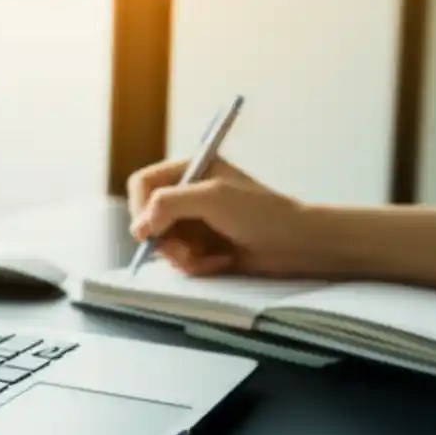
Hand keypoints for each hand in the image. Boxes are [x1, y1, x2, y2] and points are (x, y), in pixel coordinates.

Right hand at [126, 158, 316, 276]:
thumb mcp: (212, 198)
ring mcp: (194, 221)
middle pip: (147, 218)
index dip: (140, 208)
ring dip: (181, 256)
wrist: (297, 244)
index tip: (150, 232)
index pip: (142, 184)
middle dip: (165, 240)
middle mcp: (187, 194)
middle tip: (185, 252)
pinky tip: (219, 262)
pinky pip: (179, 259)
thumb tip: (138, 227)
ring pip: (162, 243)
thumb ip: (169, 203)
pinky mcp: (202, 245)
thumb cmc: (262, 213)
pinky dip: (195, 265)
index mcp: (189, 170)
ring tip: (208, 258)